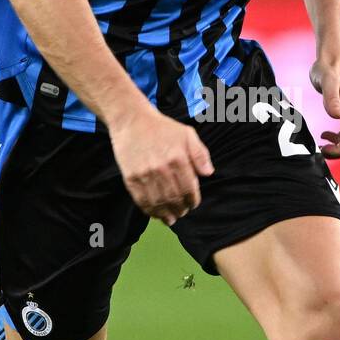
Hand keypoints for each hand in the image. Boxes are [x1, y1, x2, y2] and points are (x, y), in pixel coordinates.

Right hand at [108, 104, 213, 224]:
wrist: (132, 121)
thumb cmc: (162, 128)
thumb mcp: (187, 134)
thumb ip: (200, 154)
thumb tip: (208, 173)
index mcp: (178, 158)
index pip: (189, 188)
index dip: (192, 200)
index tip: (193, 204)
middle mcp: (161, 168)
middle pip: (174, 198)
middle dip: (180, 209)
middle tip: (182, 212)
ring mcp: (145, 174)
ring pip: (158, 203)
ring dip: (166, 214)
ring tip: (171, 218)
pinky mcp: (131, 178)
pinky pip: (141, 200)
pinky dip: (149, 211)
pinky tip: (155, 214)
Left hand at [310, 54, 339, 157]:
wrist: (336, 58)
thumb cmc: (327, 69)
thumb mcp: (325, 82)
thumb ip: (330, 99)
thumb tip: (338, 116)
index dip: (337, 152)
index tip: (321, 148)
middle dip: (337, 151)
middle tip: (318, 146)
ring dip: (338, 145)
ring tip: (321, 139)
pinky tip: (326, 133)